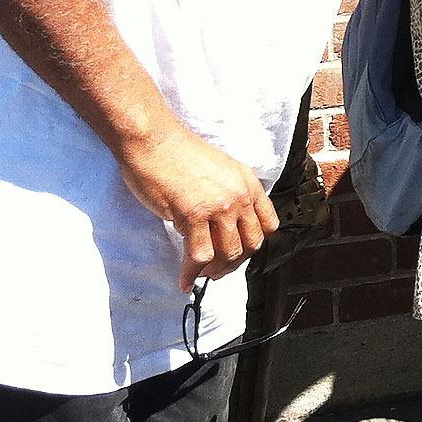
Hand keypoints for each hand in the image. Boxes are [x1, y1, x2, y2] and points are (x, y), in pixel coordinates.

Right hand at [117, 128, 281, 292]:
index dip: (254, 244)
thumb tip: (225, 225)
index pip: (268, 224)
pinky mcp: (194, 215)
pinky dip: (192, 273)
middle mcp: (239, 195)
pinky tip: (185, 279)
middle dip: (235, 262)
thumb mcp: (220, 170)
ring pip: (229, 253)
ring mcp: (219, 206)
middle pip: (251, 244)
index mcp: (248, 182)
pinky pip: (200, 255)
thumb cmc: (177, 155)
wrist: (153, 141)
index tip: (240, 252)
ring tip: (201, 273)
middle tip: (218, 269)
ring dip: (215, 270)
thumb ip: (229, 194)